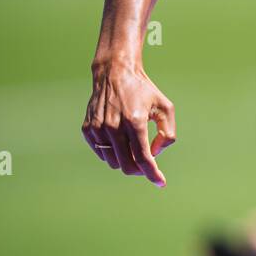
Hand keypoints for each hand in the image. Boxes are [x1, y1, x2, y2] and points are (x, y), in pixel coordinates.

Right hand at [82, 59, 175, 186]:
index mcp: (135, 121)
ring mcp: (98, 128)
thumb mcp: (165, 107)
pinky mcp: (88, 129)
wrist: (114, 73)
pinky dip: (112, 152)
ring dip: (125, 161)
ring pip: (113, 162)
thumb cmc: (143, 90)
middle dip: (140, 170)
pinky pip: (101, 153)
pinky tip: (119, 141)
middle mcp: (114, 127)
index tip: (161, 182)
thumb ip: (167, 133)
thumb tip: (155, 154)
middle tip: (147, 164)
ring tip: (133, 148)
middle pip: (127, 165)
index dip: (153, 174)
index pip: (144, 158)